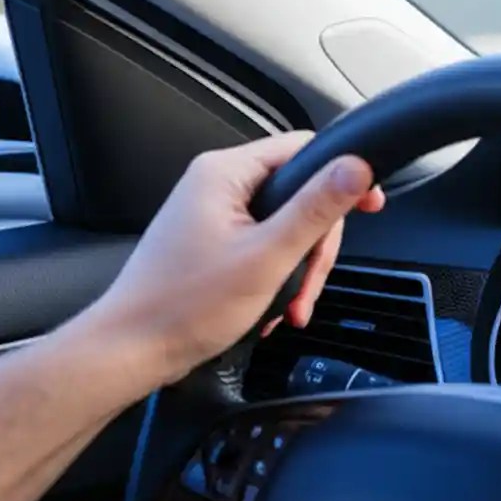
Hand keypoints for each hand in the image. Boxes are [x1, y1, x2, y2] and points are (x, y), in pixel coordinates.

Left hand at [83, 132, 384, 386]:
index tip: (369, 205)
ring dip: (299, 269)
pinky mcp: (213, 243)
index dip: (342, 177)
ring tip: (292, 306)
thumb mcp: (267, 257)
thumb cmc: (183, 306)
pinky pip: (264, 247)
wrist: (131, 350)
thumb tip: (355, 168)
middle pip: (299, 194)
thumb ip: (315, 210)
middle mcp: (216, 186)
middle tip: (312, 283)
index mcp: (225, 173)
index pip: (303, 150)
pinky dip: (277, 278)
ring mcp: (213, 215)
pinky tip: (274, 309)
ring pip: (285, 227)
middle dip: (315, 245)